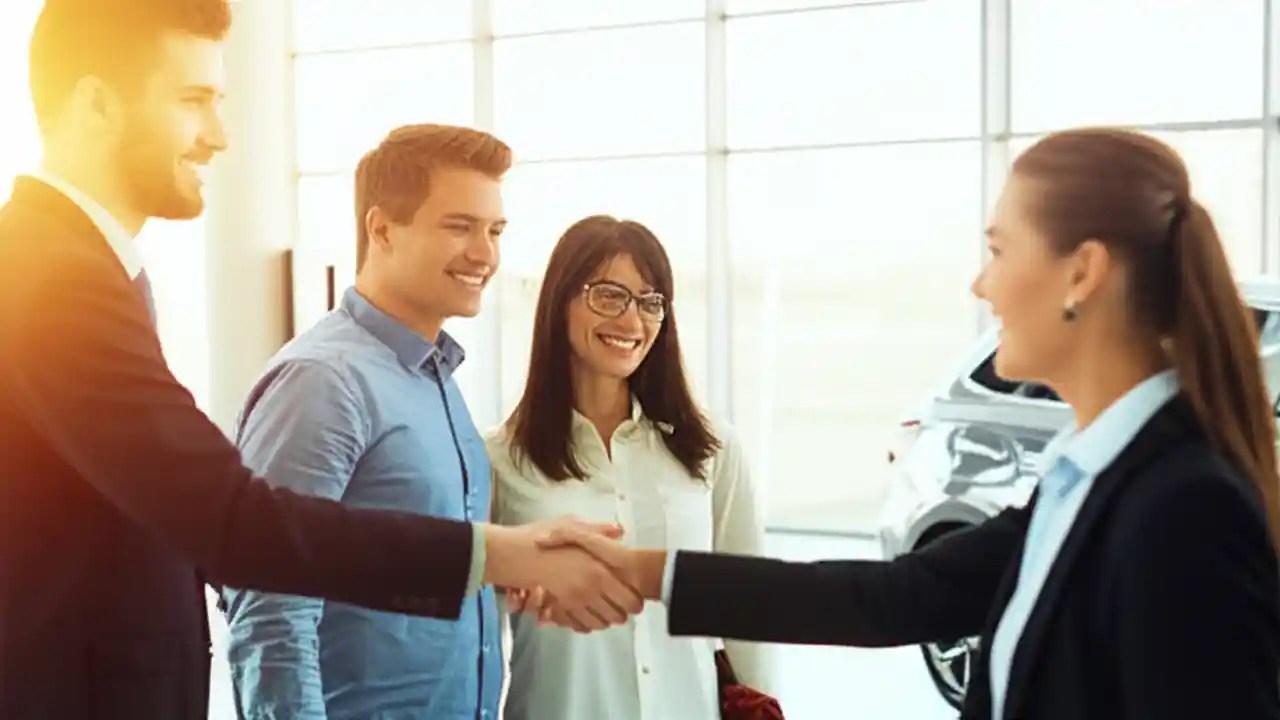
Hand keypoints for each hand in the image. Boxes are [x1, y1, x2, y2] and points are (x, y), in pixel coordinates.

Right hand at [483, 517, 642, 631]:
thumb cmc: (540, 536)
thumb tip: (619, 530)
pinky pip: (581, 625)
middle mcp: (589, 587)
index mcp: (598, 568)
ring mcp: (574, 600)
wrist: (513, 553)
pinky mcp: (560, 607)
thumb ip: (597, 530)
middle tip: (621, 608)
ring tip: (605, 613)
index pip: (628, 597)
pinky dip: (586, 624)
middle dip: (622, 614)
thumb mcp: (570, 526)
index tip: (634, 600)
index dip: (635, 603)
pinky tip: (586, 615)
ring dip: (605, 621)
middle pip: (618, 615)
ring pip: (600, 623)